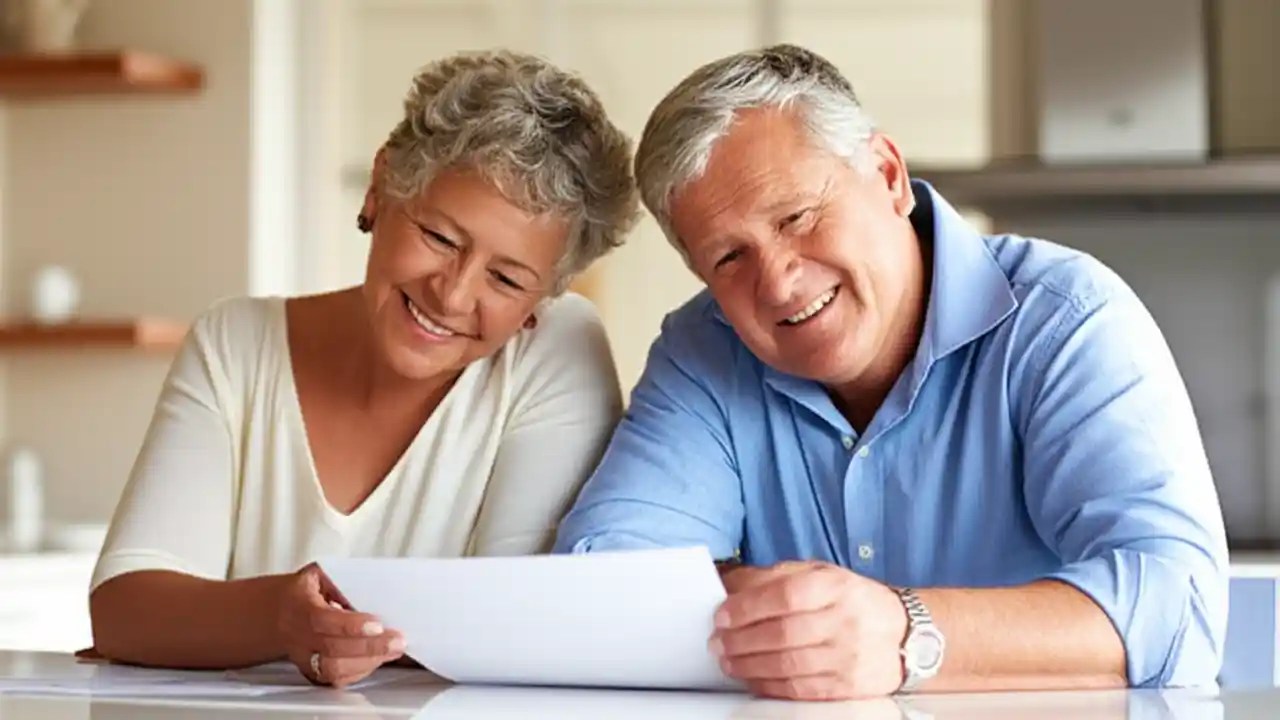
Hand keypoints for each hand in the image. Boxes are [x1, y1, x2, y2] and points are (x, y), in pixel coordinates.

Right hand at [276, 563, 405, 687]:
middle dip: (370, 647)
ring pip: (334, 670)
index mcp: (300, 607)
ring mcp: (304, 658)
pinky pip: (337, 679)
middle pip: (332, 650)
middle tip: (397, 641)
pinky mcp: (312, 672)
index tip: (377, 624)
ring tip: (393, 650)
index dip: (351, 626)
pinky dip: (361, 671)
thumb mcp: (319, 574)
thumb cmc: (302, 593)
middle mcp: (299, 637)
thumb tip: (371, 592)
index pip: (323, 621)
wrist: (276, 615)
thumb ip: (342, 582)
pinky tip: (378, 659)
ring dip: (369, 661)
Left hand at [710, 561, 907, 700]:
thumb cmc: (853, 601)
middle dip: (741, 640)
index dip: (748, 607)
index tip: (722, 615)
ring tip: (727, 660)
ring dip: (749, 665)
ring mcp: (848, 657)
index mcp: (836, 587)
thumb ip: (776, 577)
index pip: (786, 595)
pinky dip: (769, 686)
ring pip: (789, 665)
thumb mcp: (821, 575)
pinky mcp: (848, 687)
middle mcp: (845, 621)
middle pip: (783, 633)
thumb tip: (731, 585)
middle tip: (717, 642)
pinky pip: (800, 690)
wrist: (907, 635)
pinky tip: (752, 678)